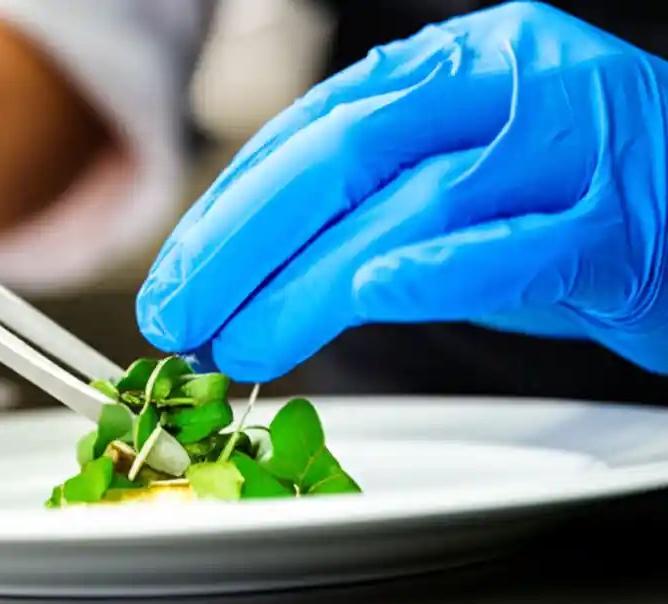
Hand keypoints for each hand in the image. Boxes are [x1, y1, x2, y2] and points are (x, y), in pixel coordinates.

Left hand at [137, 2, 667, 379]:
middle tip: (176, 317)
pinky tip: (364, 297)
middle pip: (343, 153)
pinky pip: (513, 251)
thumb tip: (243, 270)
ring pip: (410, 206)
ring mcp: (570, 147)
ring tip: (239, 347)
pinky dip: (433, 276)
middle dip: (239, 243)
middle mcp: (508, 83)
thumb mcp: (464, 177)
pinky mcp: (621, 229)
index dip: (231, 207)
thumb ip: (372, 199)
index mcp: (458, 63)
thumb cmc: (580, 206)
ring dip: (306, 285)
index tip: (175, 276)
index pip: (314, 126)